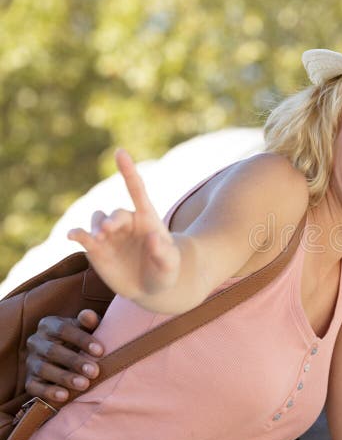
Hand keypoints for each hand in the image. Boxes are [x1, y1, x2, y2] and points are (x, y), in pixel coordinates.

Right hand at [25, 310, 104, 403]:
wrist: (70, 356)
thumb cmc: (82, 340)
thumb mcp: (87, 328)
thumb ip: (89, 322)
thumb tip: (88, 315)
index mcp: (49, 324)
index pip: (63, 329)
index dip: (82, 340)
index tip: (101, 351)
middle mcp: (36, 341)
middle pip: (52, 351)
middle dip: (75, 362)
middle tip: (94, 371)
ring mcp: (31, 361)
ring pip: (43, 369)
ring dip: (64, 378)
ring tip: (84, 385)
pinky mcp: (29, 380)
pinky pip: (34, 387)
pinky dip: (48, 392)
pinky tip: (65, 396)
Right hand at [67, 149, 179, 299]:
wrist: (152, 288)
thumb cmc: (166, 271)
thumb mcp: (171, 263)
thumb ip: (164, 251)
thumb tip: (152, 236)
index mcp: (147, 218)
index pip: (136, 189)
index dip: (127, 171)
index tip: (119, 152)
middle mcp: (126, 222)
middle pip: (115, 213)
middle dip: (111, 220)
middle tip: (109, 230)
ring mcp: (109, 234)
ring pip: (97, 220)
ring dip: (95, 226)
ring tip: (99, 236)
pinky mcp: (96, 248)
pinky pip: (83, 236)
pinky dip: (77, 234)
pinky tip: (72, 236)